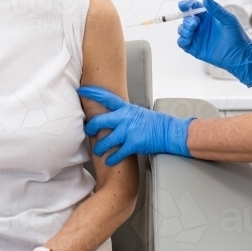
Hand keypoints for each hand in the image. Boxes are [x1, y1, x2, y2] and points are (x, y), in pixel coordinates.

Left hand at [78, 86, 193, 164]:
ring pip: (106, 140)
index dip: (93, 93)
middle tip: (88, 131)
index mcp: (126, 109)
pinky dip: (112, 158)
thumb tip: (112, 115)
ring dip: (99, 147)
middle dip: (90, 128)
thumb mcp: (138, 112)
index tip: (82, 90)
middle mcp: (125, 118)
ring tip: (98, 150)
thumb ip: (124, 113)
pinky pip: (117, 153)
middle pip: (100, 121)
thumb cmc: (155, 123)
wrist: (169, 132)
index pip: (106, 98)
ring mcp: (128, 131)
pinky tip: (109, 160)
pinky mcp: (133, 144)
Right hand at [177, 0, 251, 86]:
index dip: (187, 5)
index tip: (183, 5)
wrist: (239, 55)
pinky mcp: (195, 48)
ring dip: (183, 29)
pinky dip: (181, 40)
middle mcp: (201, 25)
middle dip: (187, 19)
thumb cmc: (237, 35)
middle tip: (193, 23)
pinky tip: (187, 39)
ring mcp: (197, 37)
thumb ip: (217, 9)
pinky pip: (183, 43)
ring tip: (191, 31)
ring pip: (183, 30)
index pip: (194, 7)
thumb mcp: (229, 19)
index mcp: (208, 16)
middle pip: (186, 18)